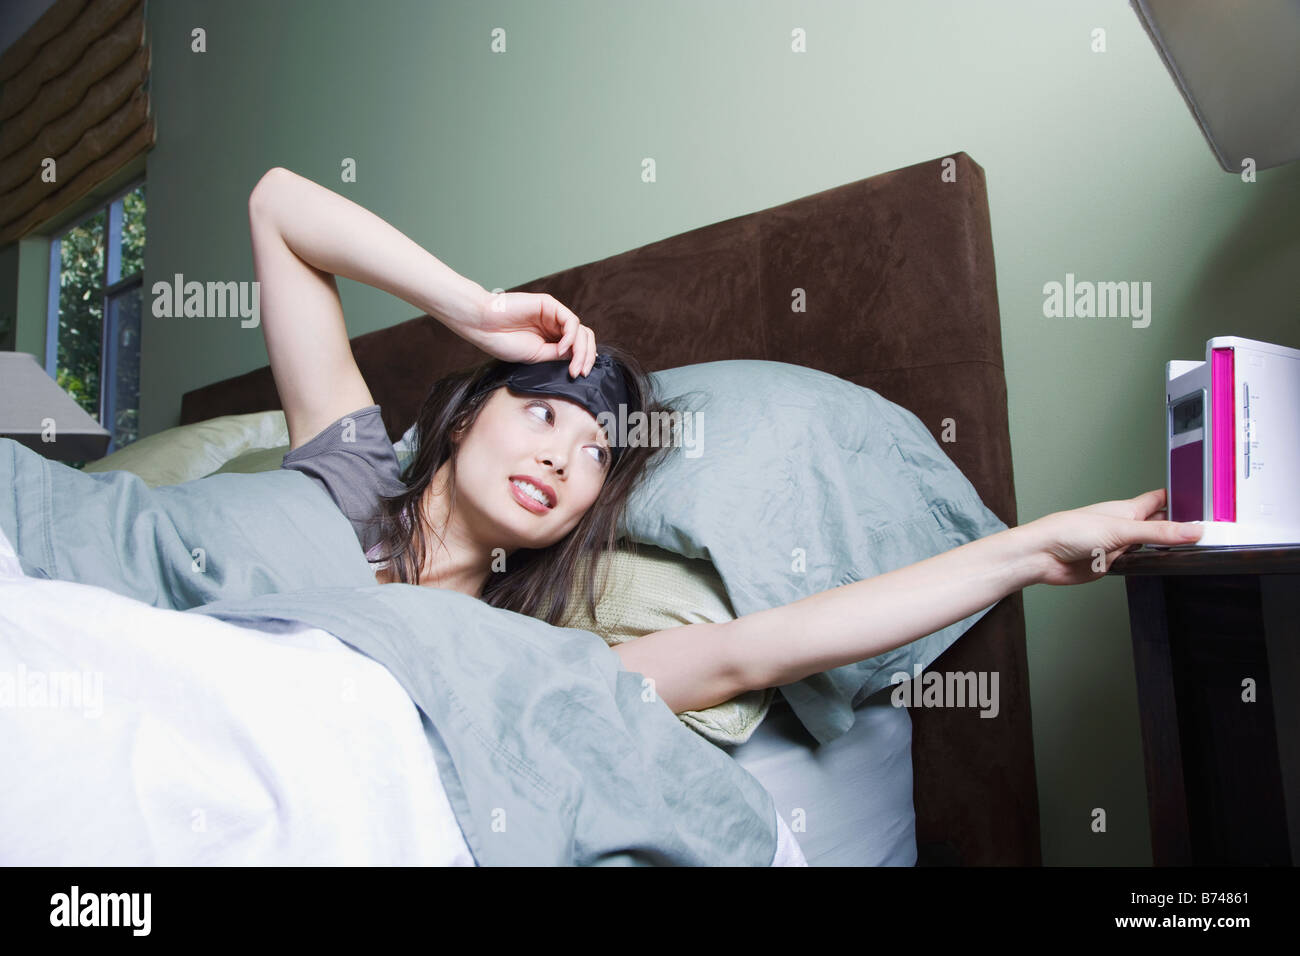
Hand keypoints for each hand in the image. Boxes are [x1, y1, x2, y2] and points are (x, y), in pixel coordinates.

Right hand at [459, 291, 595, 377]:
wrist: (484, 326)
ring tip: (573, 366)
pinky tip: (561, 348)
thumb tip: (578, 360)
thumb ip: (558, 356)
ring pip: (581, 331)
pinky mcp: (550, 305)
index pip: (578, 348)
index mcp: (552, 339)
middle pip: (584, 339)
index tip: (579, 376)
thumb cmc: (503, 342)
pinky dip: (571, 336)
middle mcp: (555, 326)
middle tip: (581, 373)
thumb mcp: (537, 356)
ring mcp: (554, 315)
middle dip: (587, 357)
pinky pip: (570, 321)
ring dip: (581, 350)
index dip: (583, 361)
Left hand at [1020, 488, 1203, 585]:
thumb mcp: (1122, 530)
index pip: (1160, 499)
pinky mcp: (1112, 564)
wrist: (1043, 557)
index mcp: (1129, 509)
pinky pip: (1138, 564)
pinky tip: (1163, 567)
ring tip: (1197, 549)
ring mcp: (1120, 546)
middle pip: (1160, 523)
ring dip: (1167, 548)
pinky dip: (1150, 565)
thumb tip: (1194, 530)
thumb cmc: (1070, 531)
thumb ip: (1159, 532)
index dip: (1181, 497)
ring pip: (1151, 546)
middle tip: (1210, 529)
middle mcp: (1126, 526)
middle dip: (1180, 525)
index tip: (1206, 498)